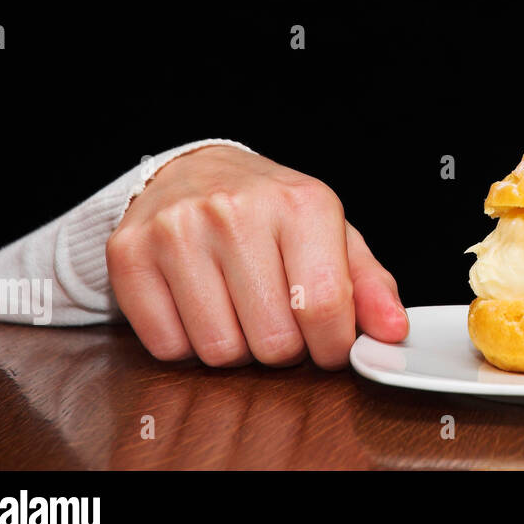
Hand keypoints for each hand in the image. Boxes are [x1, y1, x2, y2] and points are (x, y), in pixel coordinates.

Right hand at [106, 145, 407, 368]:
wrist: (194, 172)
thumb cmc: (273, 214)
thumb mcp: (333, 236)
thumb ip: (369, 286)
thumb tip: (394, 330)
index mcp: (301, 203)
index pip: (324, 308)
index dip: (332, 346)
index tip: (329, 344)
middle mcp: (236, 211)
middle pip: (273, 340)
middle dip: (285, 347)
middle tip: (278, 318)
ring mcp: (177, 231)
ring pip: (220, 352)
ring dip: (237, 348)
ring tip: (239, 309)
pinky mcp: (129, 254)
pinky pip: (168, 348)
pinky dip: (188, 343)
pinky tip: (199, 306)